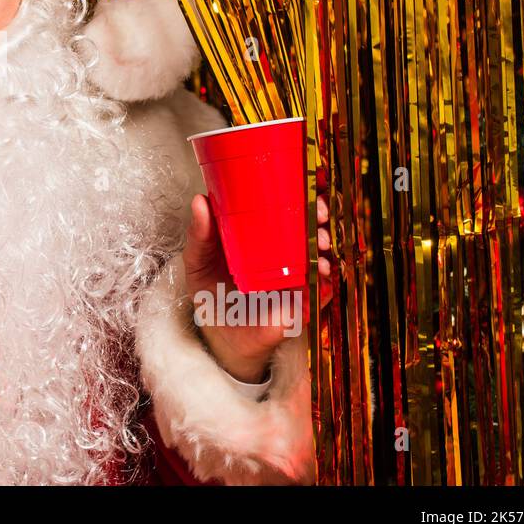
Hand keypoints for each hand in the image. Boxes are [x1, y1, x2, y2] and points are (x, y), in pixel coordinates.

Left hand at [181, 192, 336, 383]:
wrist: (224, 339)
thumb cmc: (210, 294)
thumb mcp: (198, 263)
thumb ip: (199, 235)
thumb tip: (200, 200)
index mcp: (257, 231)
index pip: (283, 201)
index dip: (300, 188)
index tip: (309, 184)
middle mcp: (280, 247)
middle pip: (308, 221)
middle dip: (319, 212)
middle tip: (319, 215)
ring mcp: (293, 272)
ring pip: (319, 249)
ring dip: (325, 243)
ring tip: (320, 247)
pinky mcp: (301, 298)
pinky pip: (321, 284)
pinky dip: (325, 277)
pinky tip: (322, 273)